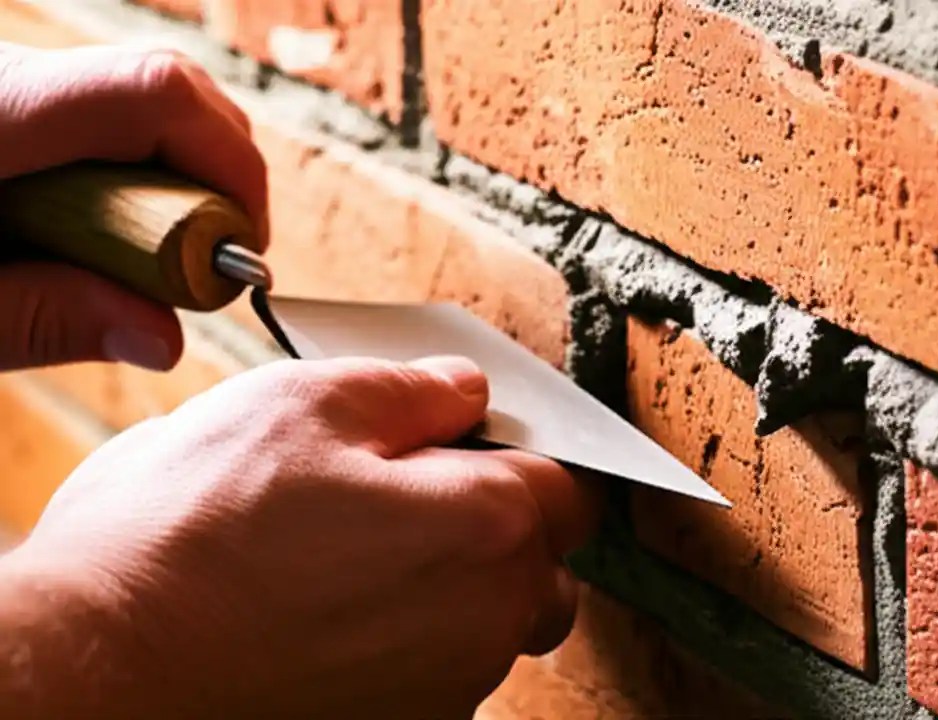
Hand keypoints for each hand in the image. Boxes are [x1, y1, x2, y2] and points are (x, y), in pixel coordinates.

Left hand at [0, 42, 266, 370]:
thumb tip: (161, 339)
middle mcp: (8, 72)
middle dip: (215, 175)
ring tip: (149, 250)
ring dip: (176, 173)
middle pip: (168, 88)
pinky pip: (107, 106)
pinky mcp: (16, 89)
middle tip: (199, 262)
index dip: (231, 166)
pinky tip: (106, 223)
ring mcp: (13, 73)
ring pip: (144, 94)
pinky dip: (136, 164)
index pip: (157, 98)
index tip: (244, 246)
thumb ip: (46, 319)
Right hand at [0, 356, 598, 718]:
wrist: (98, 670)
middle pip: (535, 564)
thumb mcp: (302, 405)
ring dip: (443, 589)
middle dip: (490, 526)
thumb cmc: (192, 537)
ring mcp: (445, 692)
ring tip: (342, 563)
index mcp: (486, 527)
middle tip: (398, 499)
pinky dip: (399, 646)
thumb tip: (462, 391)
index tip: (468, 447)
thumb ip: (412, 391)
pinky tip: (321, 621)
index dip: (519, 454)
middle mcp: (486, 623)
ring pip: (485, 627)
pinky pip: (432, 676)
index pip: (567, 483)